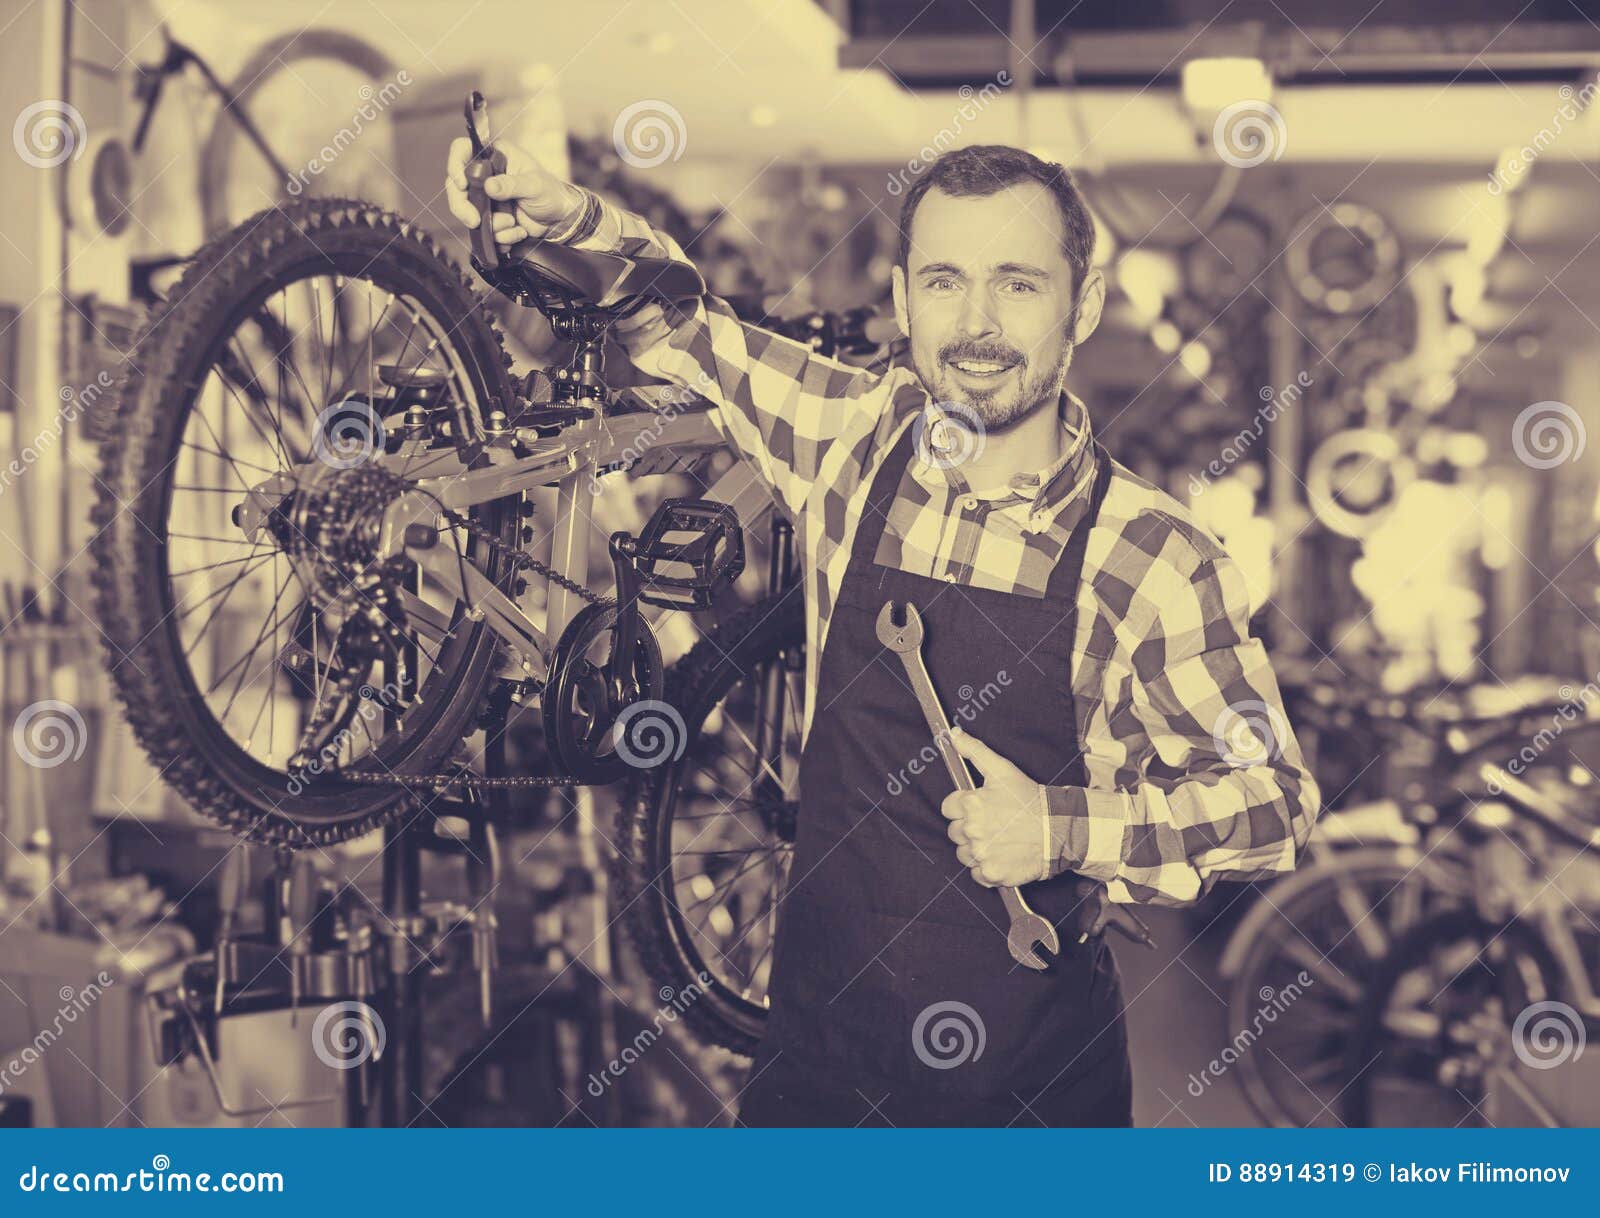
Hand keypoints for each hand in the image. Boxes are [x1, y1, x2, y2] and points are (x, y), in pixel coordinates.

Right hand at [445, 136, 584, 244]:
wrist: (560, 219)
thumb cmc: (551, 192)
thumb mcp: (534, 185)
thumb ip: (512, 185)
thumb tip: (489, 186)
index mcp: (495, 156)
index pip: (463, 150)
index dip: (456, 165)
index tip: (462, 183)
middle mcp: (485, 175)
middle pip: (456, 187)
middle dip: (463, 207)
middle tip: (475, 221)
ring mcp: (486, 198)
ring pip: (468, 213)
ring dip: (492, 225)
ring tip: (513, 223)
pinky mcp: (490, 219)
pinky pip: (484, 232)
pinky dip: (501, 237)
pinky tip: (518, 232)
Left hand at [939, 728, 1048, 887]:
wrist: (1057, 830)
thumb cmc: (1029, 799)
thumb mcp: (1003, 770)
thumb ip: (975, 751)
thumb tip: (954, 735)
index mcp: (972, 804)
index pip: (949, 808)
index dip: (963, 807)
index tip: (980, 809)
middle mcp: (972, 829)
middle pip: (955, 831)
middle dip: (970, 828)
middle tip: (994, 824)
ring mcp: (981, 853)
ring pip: (963, 853)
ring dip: (976, 848)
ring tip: (999, 840)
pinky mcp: (990, 873)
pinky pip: (976, 873)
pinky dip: (986, 867)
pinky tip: (1002, 855)